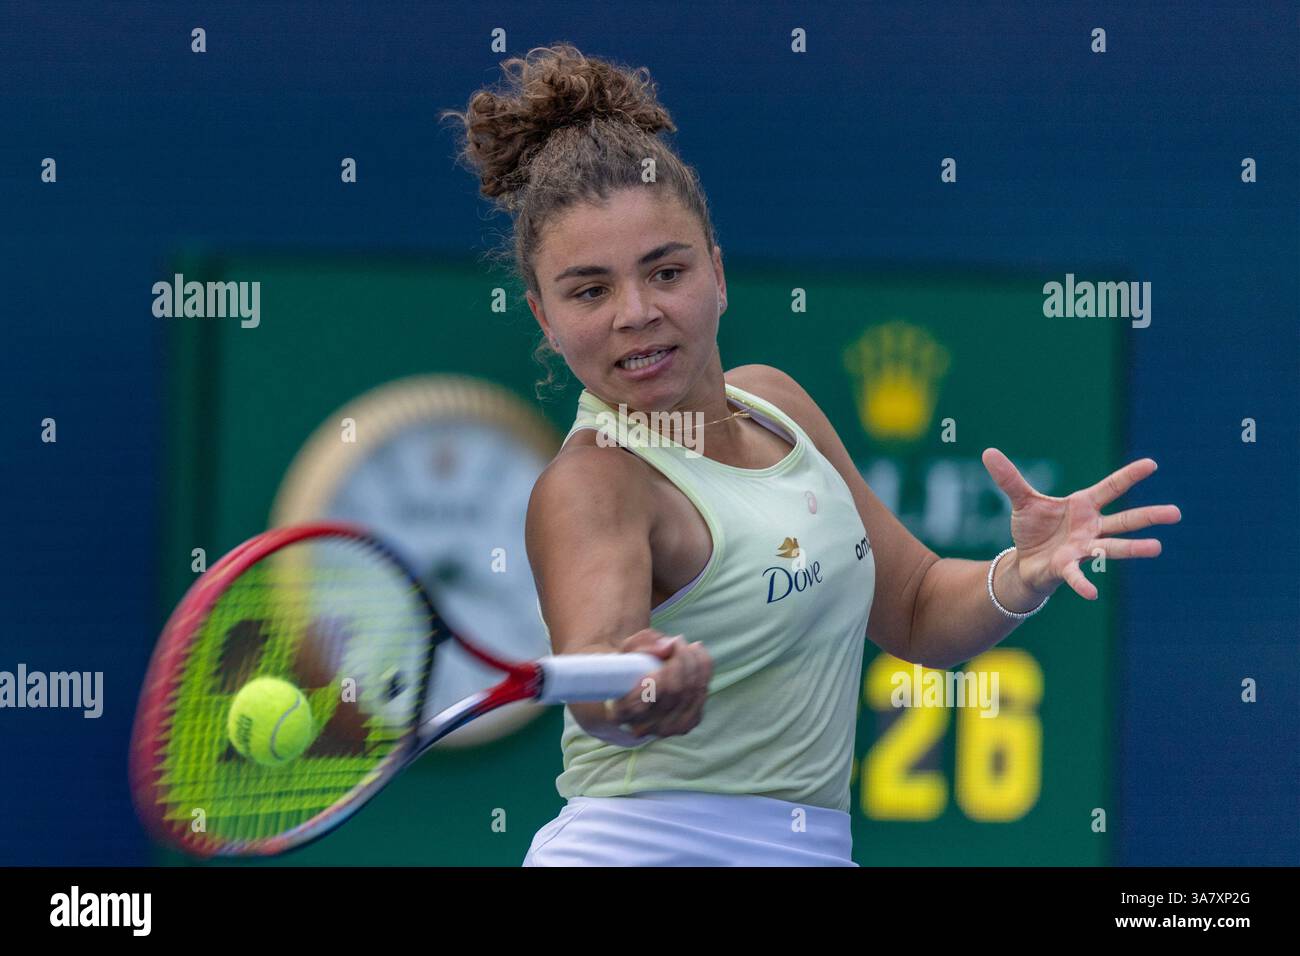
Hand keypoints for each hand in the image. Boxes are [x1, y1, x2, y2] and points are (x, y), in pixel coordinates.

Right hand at [605, 629, 711, 739]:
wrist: (633, 685)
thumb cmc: (628, 665)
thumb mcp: (627, 649)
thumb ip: (642, 644)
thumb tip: (668, 647)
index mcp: (621, 712)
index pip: (647, 695)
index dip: (663, 671)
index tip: (669, 646)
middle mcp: (643, 727)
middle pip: (675, 691)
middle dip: (682, 659)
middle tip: (678, 640)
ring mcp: (667, 729)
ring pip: (692, 693)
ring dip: (695, 663)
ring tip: (689, 645)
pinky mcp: (687, 723)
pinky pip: (702, 695)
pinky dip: (704, 670)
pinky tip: (697, 654)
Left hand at [981, 449, 1181, 601]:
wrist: (1024, 562)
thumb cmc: (1033, 529)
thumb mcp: (1021, 501)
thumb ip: (1009, 478)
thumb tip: (988, 452)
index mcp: (1083, 506)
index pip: (1110, 488)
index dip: (1129, 476)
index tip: (1152, 464)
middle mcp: (1090, 528)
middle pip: (1124, 520)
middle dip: (1149, 516)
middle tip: (1176, 513)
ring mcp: (1083, 549)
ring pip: (1113, 547)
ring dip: (1134, 548)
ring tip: (1157, 547)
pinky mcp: (1068, 567)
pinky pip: (1077, 575)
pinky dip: (1083, 583)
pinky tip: (1091, 594)